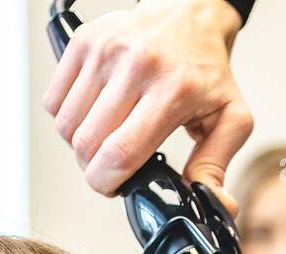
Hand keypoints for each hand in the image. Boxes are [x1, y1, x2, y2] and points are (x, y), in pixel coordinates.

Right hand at [42, 0, 251, 212]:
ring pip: (66, 126)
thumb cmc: (207, 70)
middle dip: (94, 169)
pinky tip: (94, 116)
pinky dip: (68, 119)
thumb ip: (216, 165)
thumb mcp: (230, 119)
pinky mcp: (83, 42)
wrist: (190, 15)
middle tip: (113, 167)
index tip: (114, 188)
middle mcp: (137, 66)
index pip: (121, 152)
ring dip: (80, 145)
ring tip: (105, 139)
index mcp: (173, 90)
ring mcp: (105, 51)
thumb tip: (214, 203)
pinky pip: (54, 101)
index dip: (108, 182)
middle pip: (87, 144)